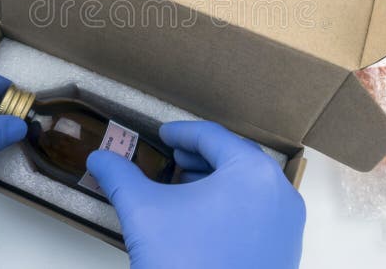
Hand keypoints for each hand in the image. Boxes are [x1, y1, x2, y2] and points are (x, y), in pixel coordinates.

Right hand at [87, 121, 305, 268]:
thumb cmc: (185, 264)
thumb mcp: (144, 212)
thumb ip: (120, 177)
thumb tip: (98, 158)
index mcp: (252, 171)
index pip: (213, 136)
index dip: (183, 131)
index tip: (163, 133)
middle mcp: (279, 192)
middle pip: (235, 158)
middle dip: (200, 155)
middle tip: (174, 156)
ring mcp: (288, 225)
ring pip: (249, 186)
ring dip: (215, 180)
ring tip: (184, 187)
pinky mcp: (285, 251)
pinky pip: (258, 212)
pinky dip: (232, 205)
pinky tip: (203, 220)